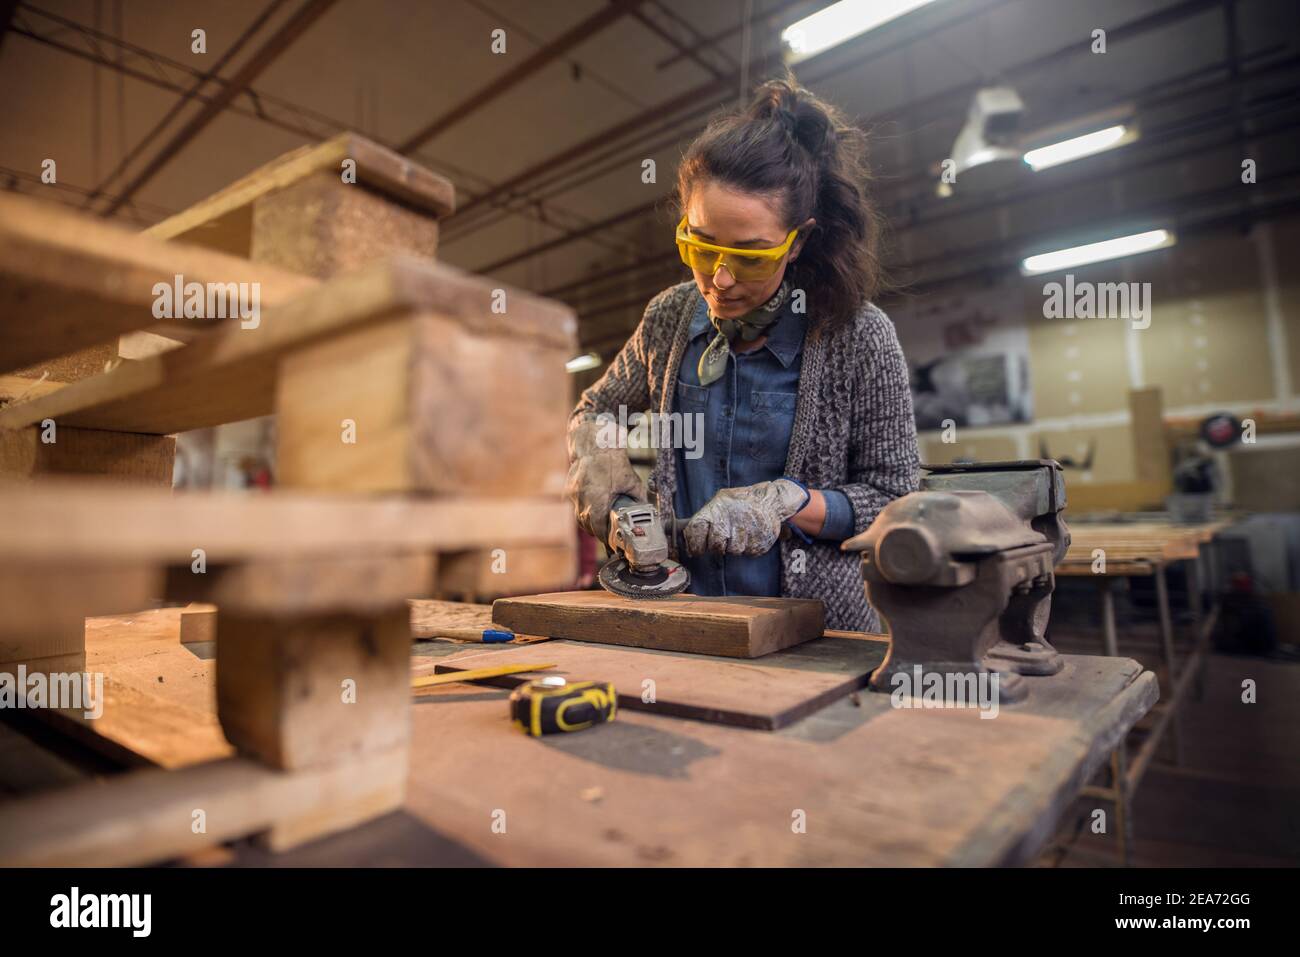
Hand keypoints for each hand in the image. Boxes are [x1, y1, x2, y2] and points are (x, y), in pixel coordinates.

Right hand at [565, 415, 645, 540]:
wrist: (593, 441)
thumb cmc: (611, 459)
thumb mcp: (631, 479)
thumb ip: (638, 497)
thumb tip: (647, 509)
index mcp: (598, 500)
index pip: (599, 529)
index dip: (606, 538)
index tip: (612, 544)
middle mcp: (583, 500)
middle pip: (588, 526)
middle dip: (598, 533)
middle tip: (608, 537)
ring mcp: (574, 494)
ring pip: (580, 517)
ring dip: (589, 524)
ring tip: (600, 527)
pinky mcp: (570, 489)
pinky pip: (576, 506)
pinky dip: (584, 511)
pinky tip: (592, 511)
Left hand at [682, 479, 809, 556]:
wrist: (769, 500)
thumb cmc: (739, 502)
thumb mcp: (720, 501)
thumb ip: (704, 518)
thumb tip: (687, 536)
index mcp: (716, 509)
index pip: (696, 530)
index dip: (694, 544)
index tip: (695, 550)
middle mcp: (730, 519)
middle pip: (716, 546)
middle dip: (717, 547)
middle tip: (723, 540)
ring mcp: (747, 530)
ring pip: (734, 551)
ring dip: (735, 546)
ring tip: (740, 533)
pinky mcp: (760, 540)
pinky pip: (749, 552)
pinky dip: (749, 547)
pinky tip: (751, 535)